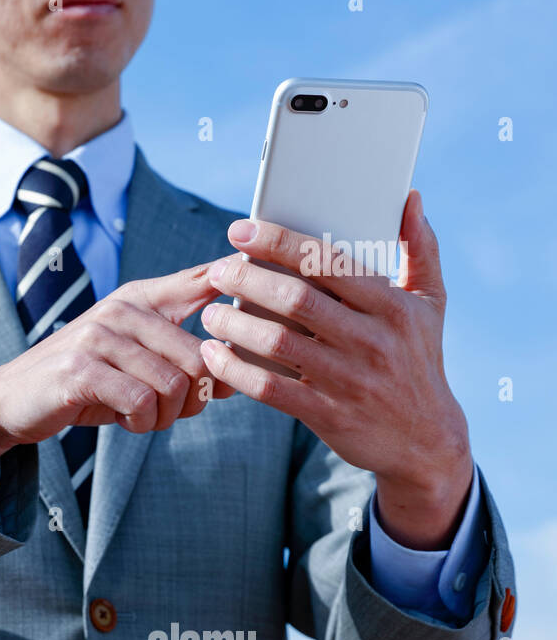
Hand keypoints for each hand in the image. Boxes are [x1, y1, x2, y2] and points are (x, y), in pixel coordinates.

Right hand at [0, 261, 234, 479]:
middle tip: (175, 412)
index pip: (206, 278)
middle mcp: (122, 308)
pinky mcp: (81, 369)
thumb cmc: (86, 381)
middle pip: (202, 355)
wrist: (16, 399)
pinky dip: (143, 423)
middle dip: (198, 398)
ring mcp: (99, 336)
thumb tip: (238, 368)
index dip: (243, 284)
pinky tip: (127, 421)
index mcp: (141, 298)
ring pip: (175, 383)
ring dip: (169, 416)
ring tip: (147, 418)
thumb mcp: (134, 356)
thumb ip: (181, 351)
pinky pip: (142, 401)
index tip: (266, 306)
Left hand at [197, 191, 473, 548]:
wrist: (426, 441)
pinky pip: (270, 389)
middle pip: (295, 298)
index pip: (326, 262)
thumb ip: (419, 250)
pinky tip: (213, 356)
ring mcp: (349, 379)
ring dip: (234, 326)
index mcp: (391, 305)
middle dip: (247, 280)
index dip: (278, 242)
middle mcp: (372, 339)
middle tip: (217, 272)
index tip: (240, 231)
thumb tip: (409, 198)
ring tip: (210, 314)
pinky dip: (235, 370)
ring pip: (277, 343)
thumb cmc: (419, 359)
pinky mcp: (328, 414)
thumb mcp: (430, 304)